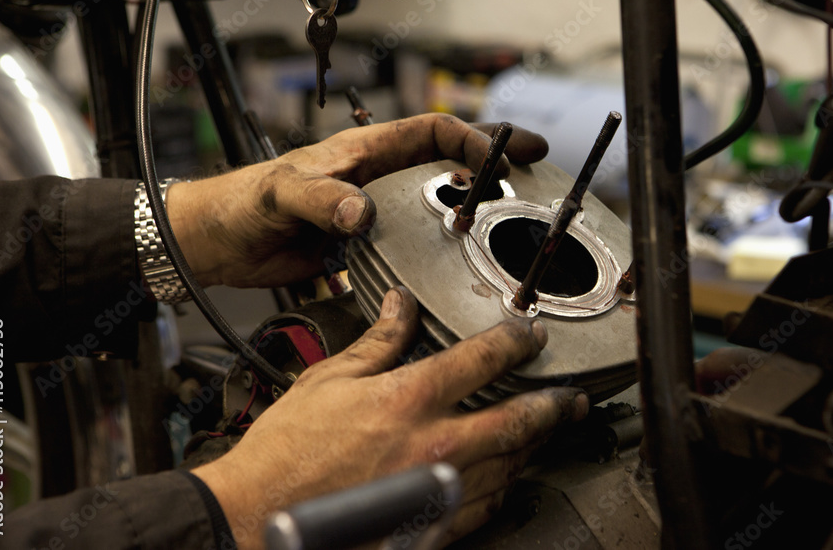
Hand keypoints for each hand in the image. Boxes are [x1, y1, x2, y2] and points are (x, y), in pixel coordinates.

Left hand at [166, 114, 547, 287]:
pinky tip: (459, 267)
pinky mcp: (363, 247)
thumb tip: (363, 213)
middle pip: (446, 161)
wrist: (213, 244)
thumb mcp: (279, 194)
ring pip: (435, 203)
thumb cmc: (239, 203)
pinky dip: (439, 250)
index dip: (473, 140)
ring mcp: (372, 213)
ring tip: (512, 218)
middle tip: (534, 166)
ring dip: (473, 207)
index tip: (506, 157)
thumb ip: (320, 199)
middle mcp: (375, 179)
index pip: (431, 132)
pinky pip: (412, 244)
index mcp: (362, 153)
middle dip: (493, 159)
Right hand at [192, 286, 587, 549]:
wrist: (261, 519)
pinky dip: (505, 485)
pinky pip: (488, 505)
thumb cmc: (287, 452)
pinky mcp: (432, 525)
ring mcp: (438, 489)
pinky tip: (508, 475)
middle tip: (571, 397)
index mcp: (409, 399)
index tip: (529, 334)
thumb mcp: (328, 380)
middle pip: (519, 419)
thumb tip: (399, 308)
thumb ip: (376, 343)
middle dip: (554, 404)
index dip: (516, 340)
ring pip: (511, 464)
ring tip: (548, 431)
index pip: (483, 359)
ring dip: (535, 445)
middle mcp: (434, 444)